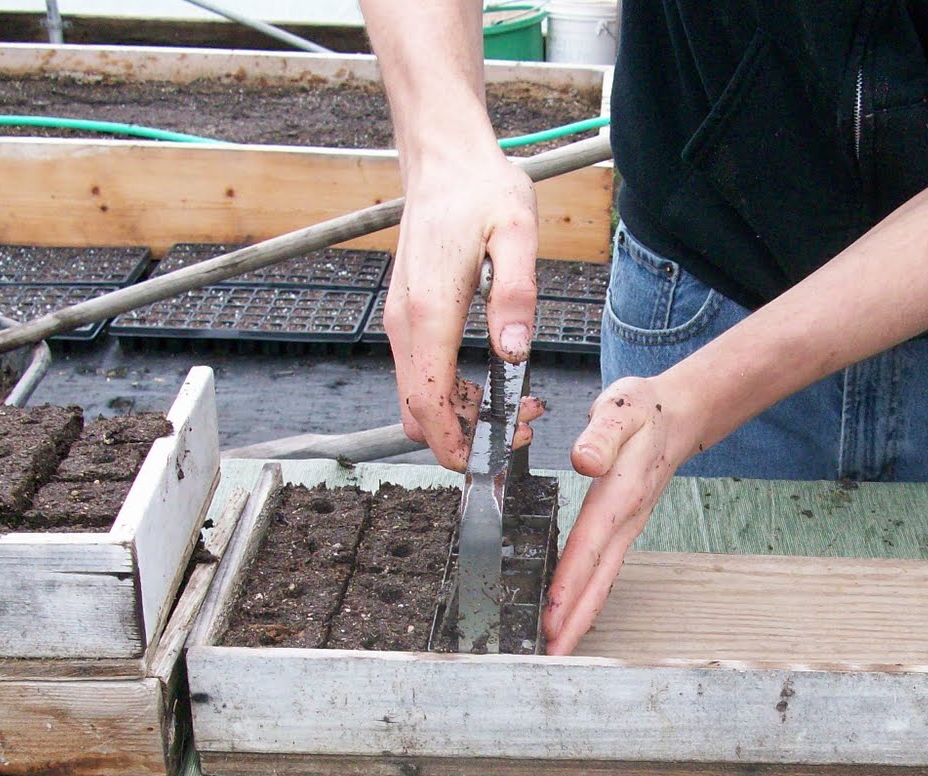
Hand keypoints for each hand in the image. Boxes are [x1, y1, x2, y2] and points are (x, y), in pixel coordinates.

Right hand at [383, 149, 540, 469]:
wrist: (444, 161)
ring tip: (523, 407)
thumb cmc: (481, 190)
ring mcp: (404, 324)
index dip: (455, 443)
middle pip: (419, 411)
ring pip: (421, 399)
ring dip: (464, 418)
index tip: (492, 461)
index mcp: (428, 311)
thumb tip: (514, 351)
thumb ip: (515, 293)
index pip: (428, 401)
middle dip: (466, 437)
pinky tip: (499, 383)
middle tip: (523, 429)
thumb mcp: (515, 233)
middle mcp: (405, 325)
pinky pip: (425, 377)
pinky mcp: (412, 320)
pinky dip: (456, 395)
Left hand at [542, 376, 705, 655]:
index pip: (589, 546)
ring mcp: (628, 528)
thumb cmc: (645, 411)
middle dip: (575, 619)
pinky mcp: (624, 529)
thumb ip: (602, 433)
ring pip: (603, 581)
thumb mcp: (622, 409)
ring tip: (557, 648)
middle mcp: (626, 520)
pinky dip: (588, 597)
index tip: (551, 615)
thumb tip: (584, 460)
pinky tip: (572, 613)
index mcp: (620, 494)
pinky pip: (604, 570)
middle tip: (551, 656)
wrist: (679, 415)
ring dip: (581, 616)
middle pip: (599, 579)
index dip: (570, 582)